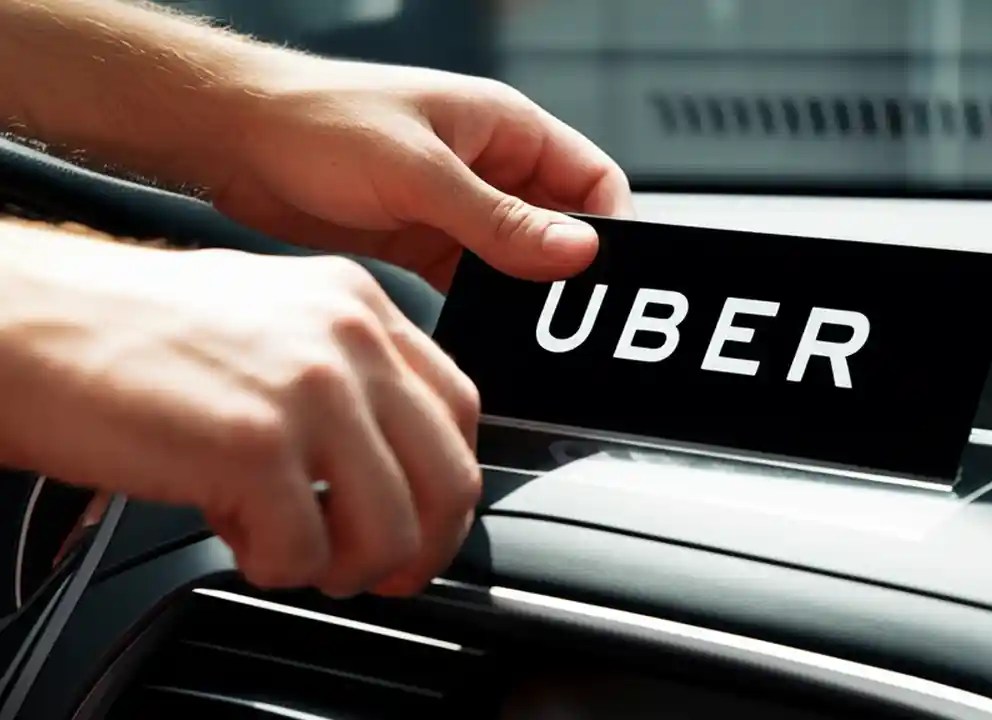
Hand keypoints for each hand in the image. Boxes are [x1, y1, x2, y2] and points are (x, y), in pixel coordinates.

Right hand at [0, 231, 478, 596]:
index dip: (449, 485)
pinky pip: (307, 553)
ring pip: (393, 529)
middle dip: (422, 549)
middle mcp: (350, 339)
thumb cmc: (130, 332)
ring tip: (296, 557)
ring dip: (350, 568)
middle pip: (449, 478)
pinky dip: (276, 568)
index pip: (460, 410)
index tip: (425, 523)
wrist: (28, 324)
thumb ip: (345, 376)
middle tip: (382, 574)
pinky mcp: (255, 446)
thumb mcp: (272, 319)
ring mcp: (309, 390)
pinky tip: (237, 538)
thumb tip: (393, 465)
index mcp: (361, 304)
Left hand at [211, 56, 633, 290]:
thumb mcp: (420, 175)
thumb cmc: (319, 122)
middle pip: (560, 224)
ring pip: (517, 257)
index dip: (610, 228)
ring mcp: (457, 205)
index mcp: (505, 127)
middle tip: (568, 317)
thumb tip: (577, 251)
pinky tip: (482, 328)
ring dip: (521, 290)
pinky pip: (474, 277)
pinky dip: (483, 303)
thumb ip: (501, 220)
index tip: (605, 279)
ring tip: (524, 327)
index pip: (592, 179)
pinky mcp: (424, 239)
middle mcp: (490, 166)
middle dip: (566, 268)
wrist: (234, 139)